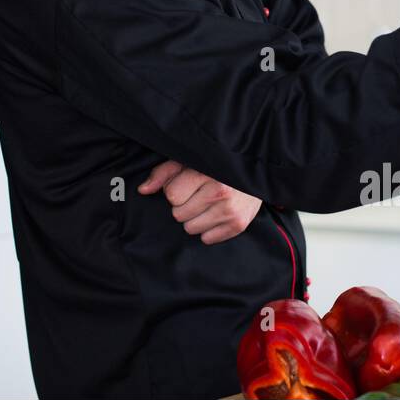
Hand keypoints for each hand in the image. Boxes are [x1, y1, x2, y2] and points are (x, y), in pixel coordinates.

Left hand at [138, 160, 262, 244]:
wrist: (256, 171)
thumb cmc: (216, 165)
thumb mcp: (188, 160)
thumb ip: (163, 173)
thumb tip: (143, 190)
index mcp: (205, 172)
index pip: (172, 196)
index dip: (175, 190)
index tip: (186, 184)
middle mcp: (219, 192)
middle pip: (179, 214)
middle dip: (184, 205)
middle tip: (197, 194)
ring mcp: (230, 210)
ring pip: (190, 228)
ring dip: (194, 218)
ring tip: (206, 203)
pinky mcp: (238, 224)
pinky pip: (207, 239)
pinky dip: (208, 229)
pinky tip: (216, 213)